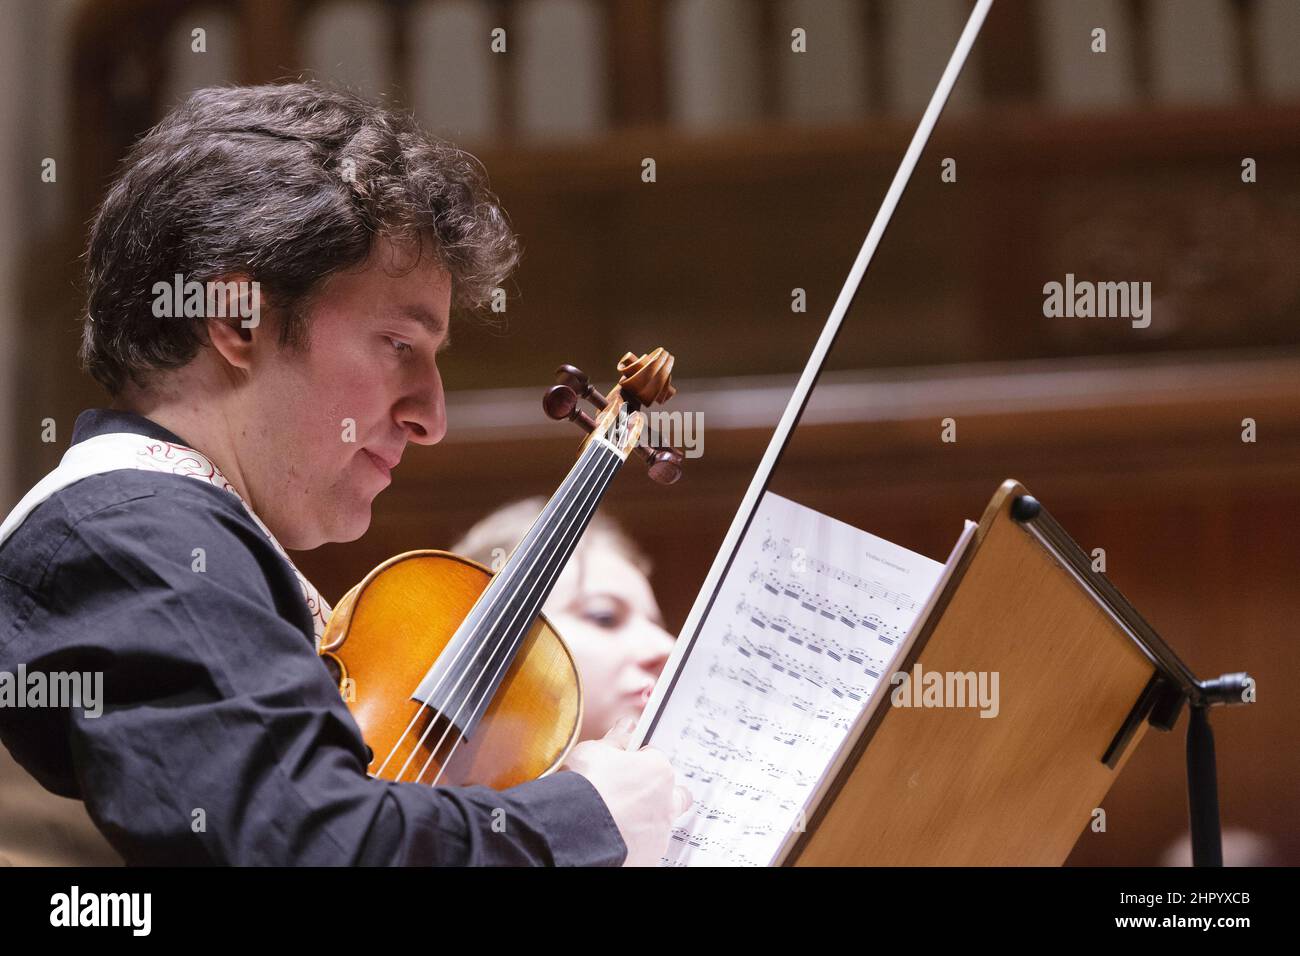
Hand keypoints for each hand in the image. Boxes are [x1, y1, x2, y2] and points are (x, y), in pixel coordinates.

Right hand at [561, 716, 691, 865]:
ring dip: (643, 820)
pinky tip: (610, 838)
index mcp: (658, 771)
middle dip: (658, 793)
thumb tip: (626, 726)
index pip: (655, 759)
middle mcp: (666, 804)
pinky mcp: (647, 859)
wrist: (572, 832)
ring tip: (613, 820)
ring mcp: (657, 836)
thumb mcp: (594, 751)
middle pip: (674, 795)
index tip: (622, 766)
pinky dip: (632, 843)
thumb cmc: (584, 788)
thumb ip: (615, 740)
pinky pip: (644, 847)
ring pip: (659, 824)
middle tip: (630, 794)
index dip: (637, 761)